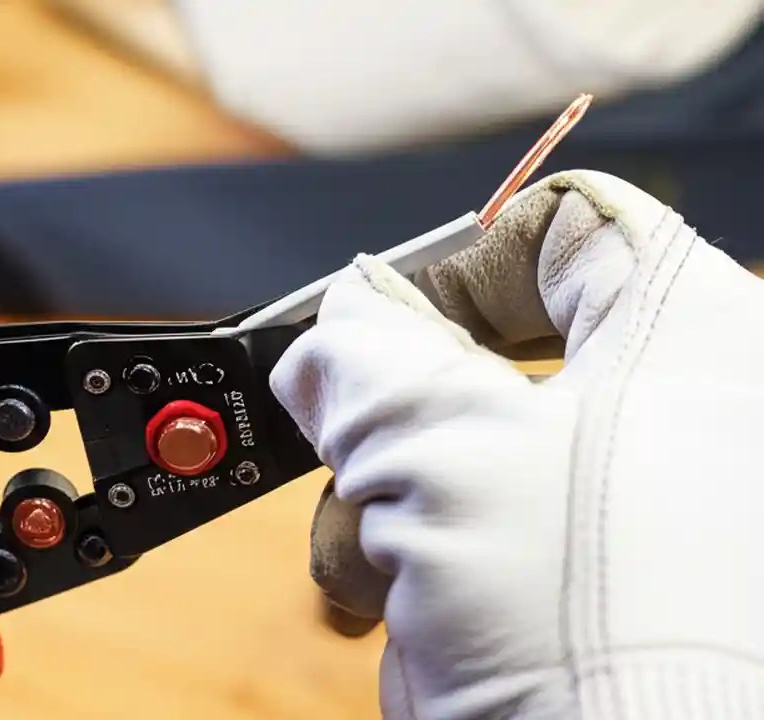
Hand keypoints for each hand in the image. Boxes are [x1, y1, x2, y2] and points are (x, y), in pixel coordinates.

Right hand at [270, 170, 763, 717]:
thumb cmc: (598, 633)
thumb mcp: (442, 449)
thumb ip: (362, 354)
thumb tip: (332, 329)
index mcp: (690, 335)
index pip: (560, 226)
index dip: (449, 262)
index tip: (376, 324)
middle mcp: (673, 413)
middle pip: (484, 353)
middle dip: (394, 422)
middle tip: (366, 454)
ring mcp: (625, 508)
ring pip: (457, 456)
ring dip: (383, 508)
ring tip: (388, 567)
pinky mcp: (578, 581)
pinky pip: (468, 533)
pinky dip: (412, 567)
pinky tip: (405, 610)